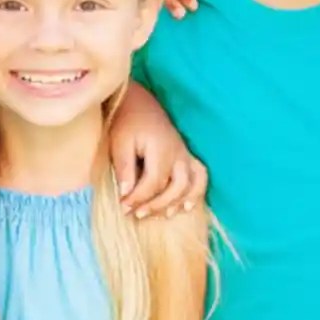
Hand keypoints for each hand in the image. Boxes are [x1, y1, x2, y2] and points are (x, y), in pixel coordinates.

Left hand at [109, 82, 208, 217]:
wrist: (139, 104)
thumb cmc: (127, 123)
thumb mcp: (119, 143)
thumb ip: (124, 169)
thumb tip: (126, 194)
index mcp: (161, 150)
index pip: (153, 183)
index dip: (138, 199)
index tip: (123, 207)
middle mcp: (178, 154)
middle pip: (175, 188)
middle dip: (157, 205)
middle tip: (137, 214)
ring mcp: (185, 155)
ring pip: (191, 184)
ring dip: (178, 202)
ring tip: (163, 216)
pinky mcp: (187, 155)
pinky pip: (200, 176)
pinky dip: (196, 192)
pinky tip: (187, 205)